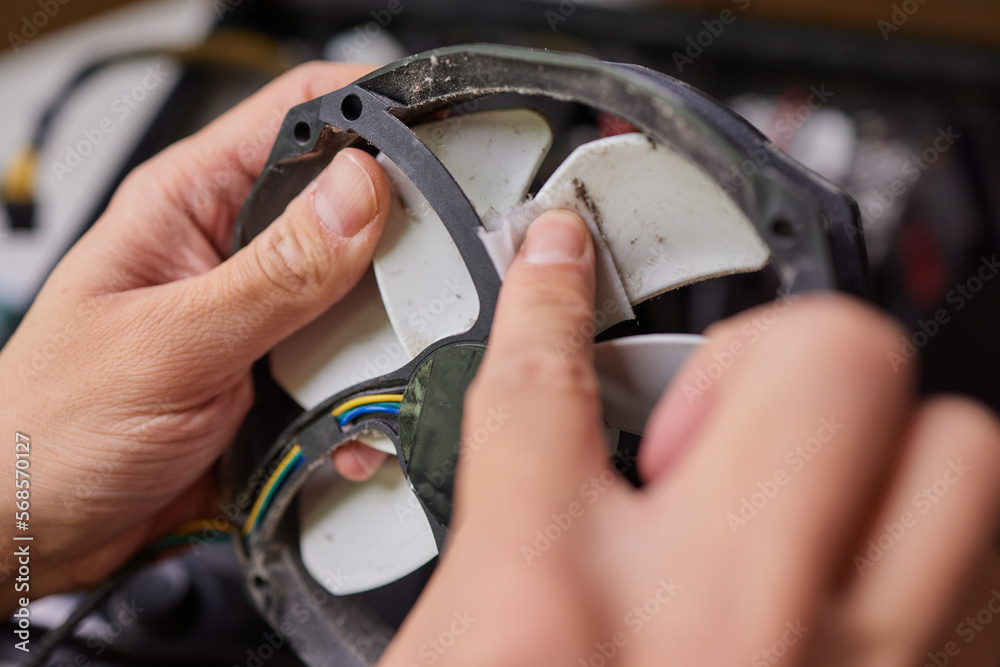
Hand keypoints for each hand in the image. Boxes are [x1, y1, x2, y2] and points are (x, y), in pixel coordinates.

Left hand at [0, 62, 392, 606]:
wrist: (35, 528)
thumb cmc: (50, 428)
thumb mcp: (171, 344)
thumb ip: (274, 273)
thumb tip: (359, 193)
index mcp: (188, 203)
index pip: (297, 113)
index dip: (371, 114)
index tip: (434, 147)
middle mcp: (231, 250)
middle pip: (349, 208)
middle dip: (399, 240)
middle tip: (428, 279)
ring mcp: (260, 314)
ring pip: (361, 294)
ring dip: (385, 334)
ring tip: (383, 364)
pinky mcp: (278, 372)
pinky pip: (349, 366)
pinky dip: (365, 396)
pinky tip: (352, 423)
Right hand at [379, 211, 999, 665]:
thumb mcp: (449, 656)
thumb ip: (497, 543)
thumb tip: (523, 454)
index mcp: (548, 615)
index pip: (545, 378)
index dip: (552, 293)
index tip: (565, 258)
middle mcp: (714, 634)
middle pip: (820, 366)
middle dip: (769, 355)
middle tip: (716, 412)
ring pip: (955, 462)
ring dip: (879, 453)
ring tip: (802, 494)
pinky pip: (989, 590)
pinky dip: (936, 560)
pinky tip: (859, 588)